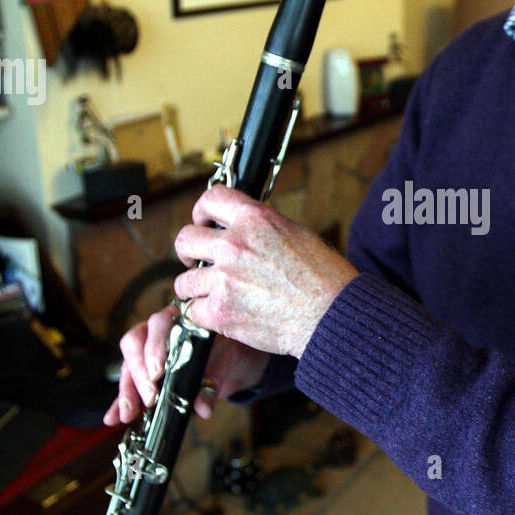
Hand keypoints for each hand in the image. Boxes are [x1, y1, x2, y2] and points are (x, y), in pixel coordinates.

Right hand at [103, 303, 270, 426]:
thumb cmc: (228, 351)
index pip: (156, 325)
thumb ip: (212, 381)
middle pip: (135, 344)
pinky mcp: (145, 375)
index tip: (158, 372)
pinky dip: (119, 403)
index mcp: (177, 319)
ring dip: (127, 390)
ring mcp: (148, 353)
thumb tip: (202, 407)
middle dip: (139, 372)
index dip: (153, 347)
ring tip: (128, 413)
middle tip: (150, 396)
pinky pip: (128, 387)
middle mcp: (157, 332)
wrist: (236, 360)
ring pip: (128, 365)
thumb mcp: (225, 363)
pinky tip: (112, 418)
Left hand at [171, 187, 358, 359]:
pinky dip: (204, 314)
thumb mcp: (294, 233)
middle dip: (189, 252)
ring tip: (211, 294)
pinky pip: (192, 310)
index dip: (202, 211)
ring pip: (183, 281)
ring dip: (195, 288)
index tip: (204, 223)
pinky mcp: (220, 312)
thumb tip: (242, 224)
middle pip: (185, 239)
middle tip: (197, 262)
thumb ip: (262, 226)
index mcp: (254, 219)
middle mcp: (234, 245)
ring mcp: (224, 280)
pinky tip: (221, 314)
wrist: (331, 315)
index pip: (210, 199)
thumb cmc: (324, 277)